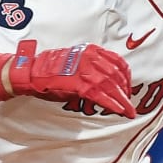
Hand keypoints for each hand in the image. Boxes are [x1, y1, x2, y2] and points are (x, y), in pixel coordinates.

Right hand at [5, 39, 135, 117]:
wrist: (31, 72)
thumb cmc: (52, 69)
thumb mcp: (76, 62)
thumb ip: (92, 69)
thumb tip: (106, 83)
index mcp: (91, 51)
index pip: (118, 62)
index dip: (126, 77)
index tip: (128, 88)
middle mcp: (91, 58)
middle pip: (117, 75)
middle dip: (126, 92)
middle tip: (130, 104)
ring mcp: (85, 70)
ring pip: (111, 86)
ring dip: (122, 101)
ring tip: (128, 111)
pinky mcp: (79, 84)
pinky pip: (101, 95)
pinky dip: (112, 104)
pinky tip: (119, 111)